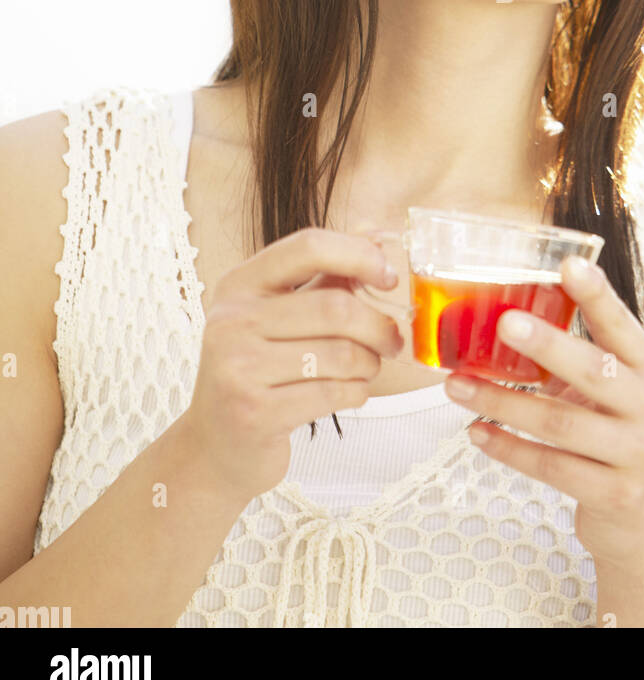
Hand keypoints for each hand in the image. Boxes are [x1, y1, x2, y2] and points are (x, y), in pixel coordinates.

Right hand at [180, 230, 404, 502]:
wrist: (216, 444)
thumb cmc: (258, 369)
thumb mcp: (280, 312)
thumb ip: (327, 274)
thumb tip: (381, 235)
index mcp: (240, 284)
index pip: (308, 247)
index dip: (359, 255)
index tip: (388, 277)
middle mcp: (232, 319)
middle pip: (336, 307)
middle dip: (378, 326)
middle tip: (391, 340)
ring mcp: (237, 367)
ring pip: (342, 354)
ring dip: (369, 364)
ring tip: (364, 369)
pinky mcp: (254, 412)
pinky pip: (334, 393)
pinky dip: (357, 393)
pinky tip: (348, 393)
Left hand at [444, 255, 643, 573]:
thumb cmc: (620, 437)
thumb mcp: (618, 392)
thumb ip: (581, 358)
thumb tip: (507, 320)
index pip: (622, 326)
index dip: (597, 295)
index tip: (568, 265)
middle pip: (593, 371)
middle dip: (546, 345)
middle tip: (503, 322)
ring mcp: (638, 454)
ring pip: (560, 422)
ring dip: (502, 402)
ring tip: (458, 385)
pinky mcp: (614, 494)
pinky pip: (550, 466)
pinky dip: (508, 447)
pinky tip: (477, 431)